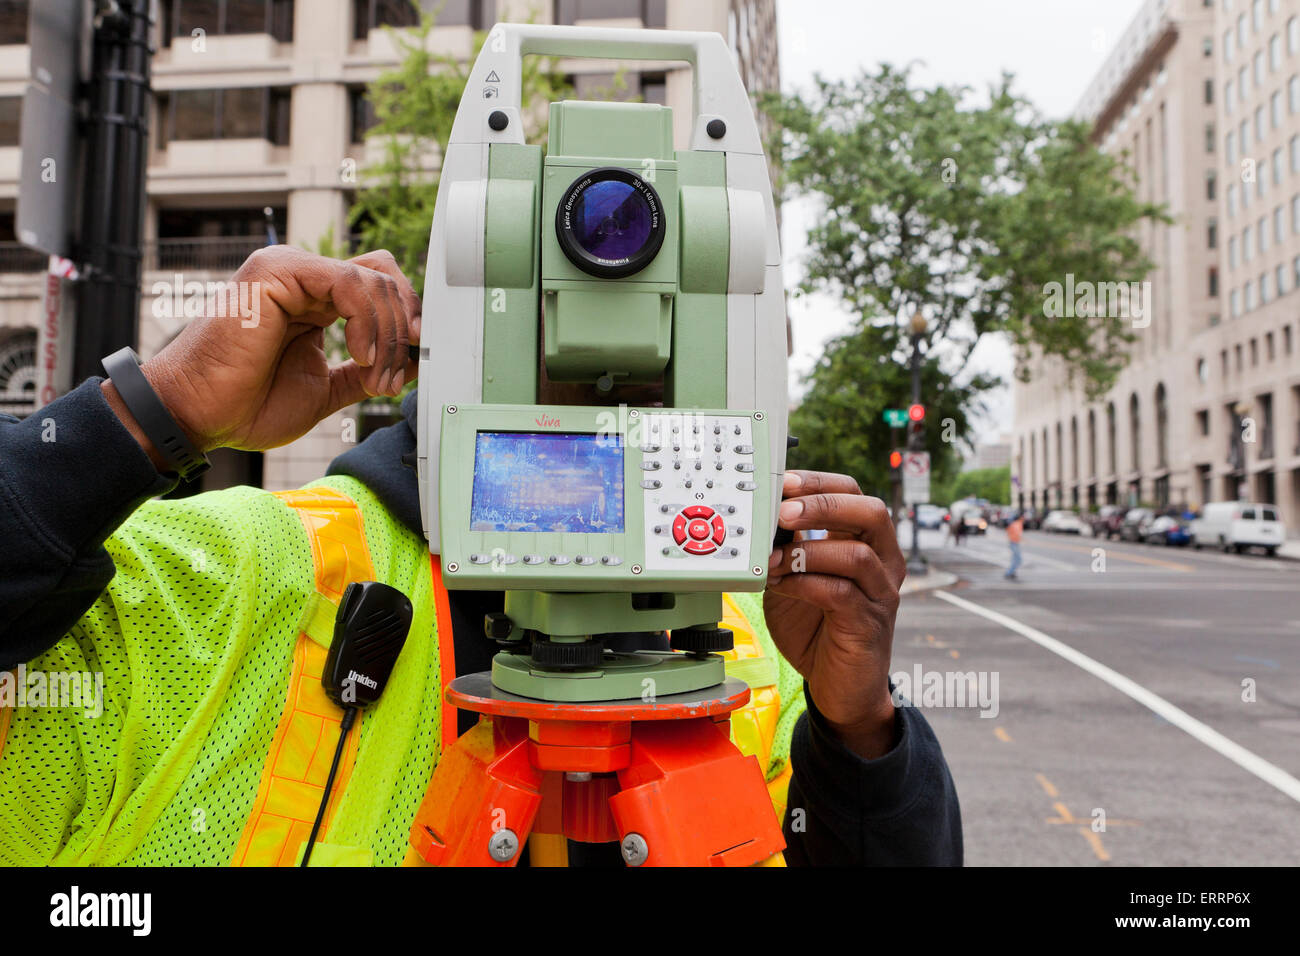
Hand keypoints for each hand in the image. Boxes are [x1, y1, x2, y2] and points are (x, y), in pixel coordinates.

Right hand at [104, 247, 419, 458]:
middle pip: (385, 277)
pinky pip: (348, 281)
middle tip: (393, 377)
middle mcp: (305, 279)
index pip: (380, 287)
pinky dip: (366, 322)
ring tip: (374, 376)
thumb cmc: (246, 404)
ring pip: (373, 279)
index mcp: (316, 300)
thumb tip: (412, 363)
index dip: (406, 320)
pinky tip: (358, 356)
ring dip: (387, 334)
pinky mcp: (276, 272)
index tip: (414, 361)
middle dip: (402, 330)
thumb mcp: (326, 389)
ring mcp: (290, 270)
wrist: (197, 415)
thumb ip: (365, 371)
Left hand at [764, 471, 906, 758]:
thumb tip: (760, 514)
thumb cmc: (816, 628)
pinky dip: (806, 584)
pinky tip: (781, 585)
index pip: (854, 493)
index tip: (782, 481)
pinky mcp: (869, 625)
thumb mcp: (795, 577)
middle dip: (823, 504)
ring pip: (858, 553)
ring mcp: (881, 594)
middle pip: (871, 513)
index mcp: (867, 542)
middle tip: (783, 510)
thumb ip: (788, 547)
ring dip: (809, 550)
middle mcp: (884, 563)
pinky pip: (842, 594)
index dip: (819, 482)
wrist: (839, 688)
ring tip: (774, 558)